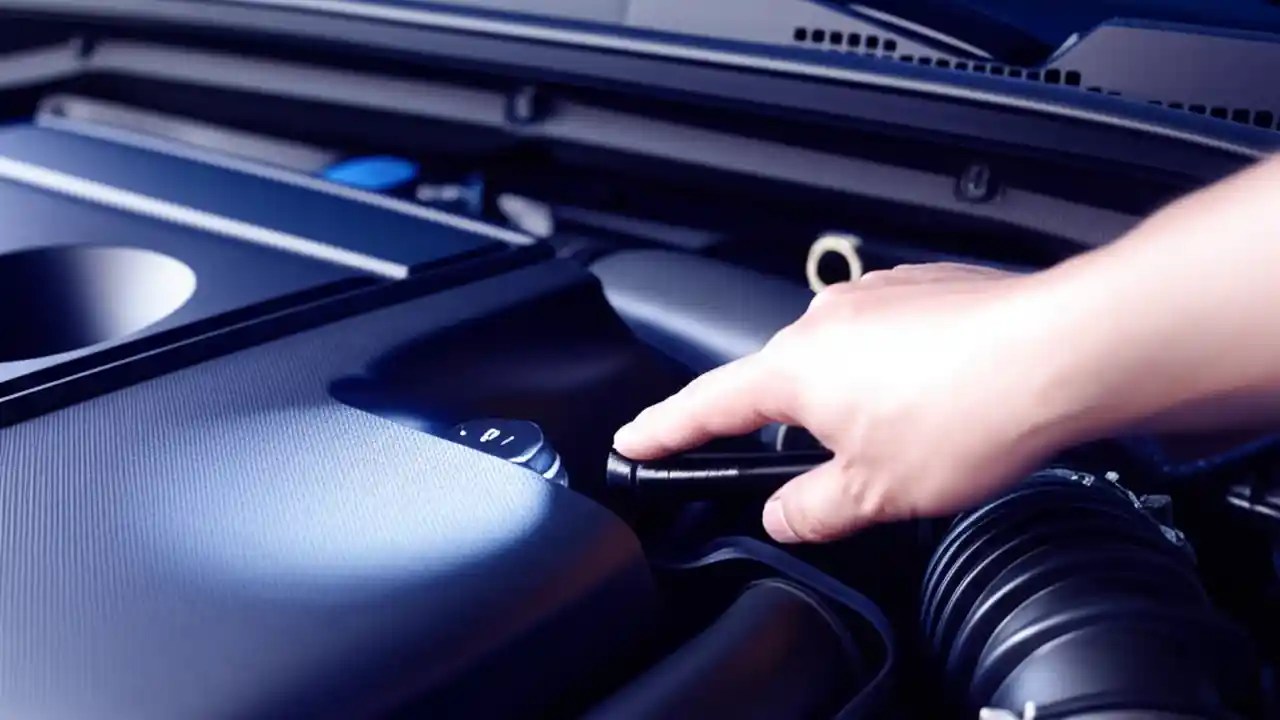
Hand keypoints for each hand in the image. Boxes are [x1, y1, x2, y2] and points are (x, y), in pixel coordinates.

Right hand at [613, 263, 1077, 542]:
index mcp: (795, 368)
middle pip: (781, 387)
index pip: (707, 406)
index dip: (664, 431)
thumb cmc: (974, 409)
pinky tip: (942, 402)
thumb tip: (785, 516)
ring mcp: (877, 297)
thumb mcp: (877, 492)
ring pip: (841, 363)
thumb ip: (812, 511)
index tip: (636, 439)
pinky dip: (899, 374)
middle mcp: (827, 320)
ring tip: (915, 440)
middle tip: (840, 476)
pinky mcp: (924, 289)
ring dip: (857, 403)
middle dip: (797, 432)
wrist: (1066, 349)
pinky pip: (888, 339)